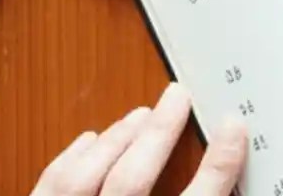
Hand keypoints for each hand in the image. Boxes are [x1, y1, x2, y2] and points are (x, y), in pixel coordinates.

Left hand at [31, 83, 246, 195]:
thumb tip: (224, 182)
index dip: (219, 164)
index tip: (234, 127)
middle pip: (134, 179)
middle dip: (158, 133)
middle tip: (176, 96)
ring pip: (84, 179)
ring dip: (114, 140)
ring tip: (138, 116)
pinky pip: (48, 189)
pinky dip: (70, 160)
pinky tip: (87, 142)